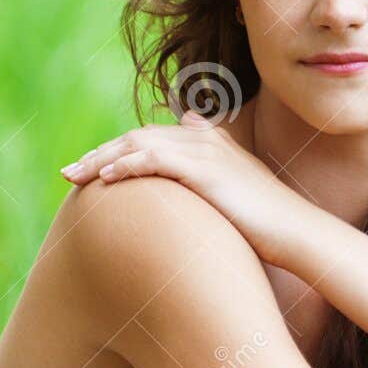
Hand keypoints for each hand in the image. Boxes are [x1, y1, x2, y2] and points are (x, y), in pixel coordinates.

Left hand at [59, 112, 315, 265]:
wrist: (296, 231)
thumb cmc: (269, 225)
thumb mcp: (237, 197)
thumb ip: (212, 184)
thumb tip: (194, 191)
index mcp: (211, 142)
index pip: (153, 137)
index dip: (119, 151)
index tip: (92, 170)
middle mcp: (206, 138)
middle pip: (139, 136)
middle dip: (101, 153)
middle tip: (70, 172)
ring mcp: (206, 150)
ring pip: (139, 144)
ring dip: (102, 158)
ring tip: (76, 176)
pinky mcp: (205, 169)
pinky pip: (154, 159)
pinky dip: (127, 166)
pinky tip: (106, 180)